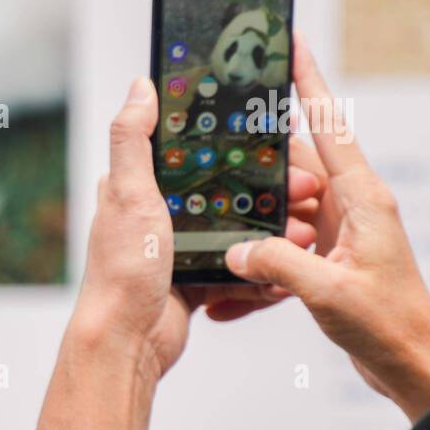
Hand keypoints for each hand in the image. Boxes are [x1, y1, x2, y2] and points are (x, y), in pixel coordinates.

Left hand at [72, 76, 321, 387]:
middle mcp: (156, 215)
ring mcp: (177, 250)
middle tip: (307, 188)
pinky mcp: (194, 281)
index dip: (236, 141)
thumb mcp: (127, 194)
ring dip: (274, 229)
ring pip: (238, 229)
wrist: (127, 341)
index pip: (194, 150)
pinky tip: (290, 267)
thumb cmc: (122, 269)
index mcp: (139, 188)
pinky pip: (239, 268)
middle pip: (225, 189)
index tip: (277, 137)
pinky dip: (264, 269)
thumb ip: (132, 140)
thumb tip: (140, 87)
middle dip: (270, 188)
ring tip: (306, 230)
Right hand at [225, 33, 429, 419]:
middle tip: (214, 158)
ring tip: (219, 238)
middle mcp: (352, 207)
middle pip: (292, 168)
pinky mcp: (328, 257)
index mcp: (362, 199)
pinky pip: (282, 247)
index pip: (328, 126)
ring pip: (280, 209)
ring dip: (251, 226)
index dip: (308, 81)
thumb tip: (236, 248)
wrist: (413, 365)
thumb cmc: (389, 325)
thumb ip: (278, 264)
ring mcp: (339, 232)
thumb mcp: (328, 292)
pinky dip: (259, 265)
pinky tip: (231, 292)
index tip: (291, 42)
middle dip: (254, 168)